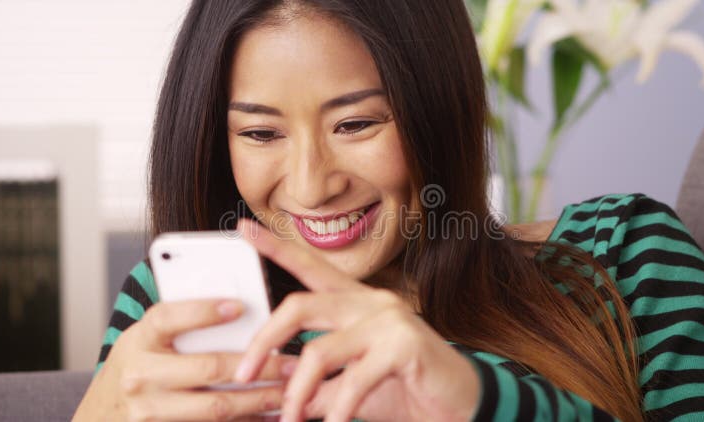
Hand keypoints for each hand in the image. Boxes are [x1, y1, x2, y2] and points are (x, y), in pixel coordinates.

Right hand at [73, 299, 297, 420]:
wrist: (99, 419)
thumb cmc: (135, 368)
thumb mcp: (146, 339)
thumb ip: (181, 325)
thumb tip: (239, 308)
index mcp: (138, 340)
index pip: (168, 318)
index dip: (204, 311)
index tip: (240, 305)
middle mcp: (140, 376)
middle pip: (207, 368)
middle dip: (257, 366)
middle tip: (292, 362)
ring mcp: (150, 413)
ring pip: (216, 407)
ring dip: (259, 400)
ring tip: (291, 391)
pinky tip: (270, 417)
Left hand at [234, 218, 480, 421]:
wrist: (460, 407)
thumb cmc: (405, 391)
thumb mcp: (349, 388)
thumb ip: (316, 385)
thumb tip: (277, 395)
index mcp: (357, 303)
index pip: (311, 268)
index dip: (276, 248)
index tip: (243, 228)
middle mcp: (371, 302)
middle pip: (300, 305)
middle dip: (265, 340)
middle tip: (244, 373)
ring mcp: (389, 320)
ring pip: (320, 351)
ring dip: (298, 392)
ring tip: (290, 419)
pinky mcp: (405, 345)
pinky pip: (353, 380)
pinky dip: (337, 409)